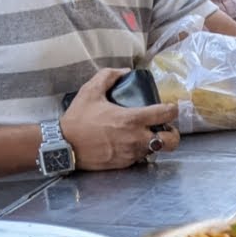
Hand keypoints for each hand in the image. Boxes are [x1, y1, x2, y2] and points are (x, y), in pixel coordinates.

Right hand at [60, 69, 180, 170]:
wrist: (62, 146)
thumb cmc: (78, 119)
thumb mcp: (90, 92)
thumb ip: (108, 77)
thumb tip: (125, 71)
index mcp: (132, 119)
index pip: (167, 114)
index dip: (173, 110)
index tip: (169, 108)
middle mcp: (136, 138)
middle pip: (172, 141)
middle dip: (172, 134)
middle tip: (163, 127)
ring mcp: (132, 153)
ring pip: (157, 150)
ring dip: (155, 142)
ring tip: (146, 135)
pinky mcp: (125, 164)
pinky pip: (141, 158)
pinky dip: (140, 151)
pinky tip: (130, 144)